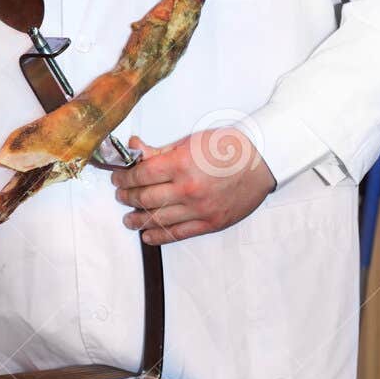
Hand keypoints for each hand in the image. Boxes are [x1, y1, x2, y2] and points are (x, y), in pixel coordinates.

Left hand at [109, 131, 276, 244]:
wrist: (261, 163)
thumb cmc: (227, 148)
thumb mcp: (190, 142)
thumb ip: (159, 150)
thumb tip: (133, 148)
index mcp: (181, 165)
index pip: (141, 175)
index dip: (124, 178)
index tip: (118, 179)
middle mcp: (188, 189)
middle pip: (146, 199)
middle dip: (127, 198)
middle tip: (121, 196)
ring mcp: (199, 209)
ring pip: (158, 219)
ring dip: (138, 219)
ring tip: (128, 218)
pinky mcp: (210, 223)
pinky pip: (178, 234)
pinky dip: (159, 236)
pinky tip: (147, 235)